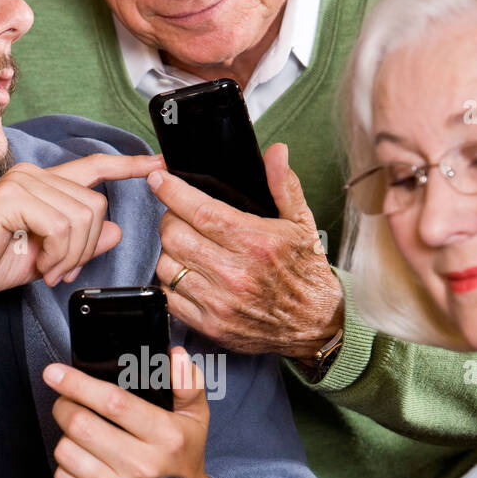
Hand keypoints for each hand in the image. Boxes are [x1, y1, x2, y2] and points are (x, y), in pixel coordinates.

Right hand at [0, 151, 161, 335]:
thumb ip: (79, 241)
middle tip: (62, 270)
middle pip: (96, 205)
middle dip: (87, 247)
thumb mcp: (46, 256)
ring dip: (72, 255)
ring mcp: (23, 182)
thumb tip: (115, 229)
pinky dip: (59, 255)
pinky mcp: (14, 197)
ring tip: (48, 270)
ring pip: (83, 217)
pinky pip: (63, 227)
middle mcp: (33, 174)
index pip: (93, 168)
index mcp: (41, 184)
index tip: (158, 165)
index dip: (128, 166)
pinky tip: (42, 266)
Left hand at [44, 347, 222, 477]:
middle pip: (81, 426)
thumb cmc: (184, 455)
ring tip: (80, 432)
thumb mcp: (195, 417)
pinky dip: (65, 464)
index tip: (55, 373)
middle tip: (67, 401)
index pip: (113, 402)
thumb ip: (188, 382)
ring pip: (67, 452)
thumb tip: (176, 356)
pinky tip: (83, 458)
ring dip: (65, 436)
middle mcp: (143, 465)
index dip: (78, 384)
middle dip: (65, 406)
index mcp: (166, 436)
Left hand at [149, 143, 343, 360]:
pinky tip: (188, 273)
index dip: (173, 192)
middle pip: (174, 236)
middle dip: (170, 219)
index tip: (159, 180)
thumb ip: (283, 185)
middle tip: (180, 216)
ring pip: (166, 266)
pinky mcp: (210, 326)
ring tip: (186, 246)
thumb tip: (276, 151)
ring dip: (170, 251)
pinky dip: (171, 282)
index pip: (200, 211)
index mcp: (256, 243)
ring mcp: (220, 303)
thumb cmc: (305, 272)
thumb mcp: (301, 223)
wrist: (316, 325)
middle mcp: (236, 274)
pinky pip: (169, 297)